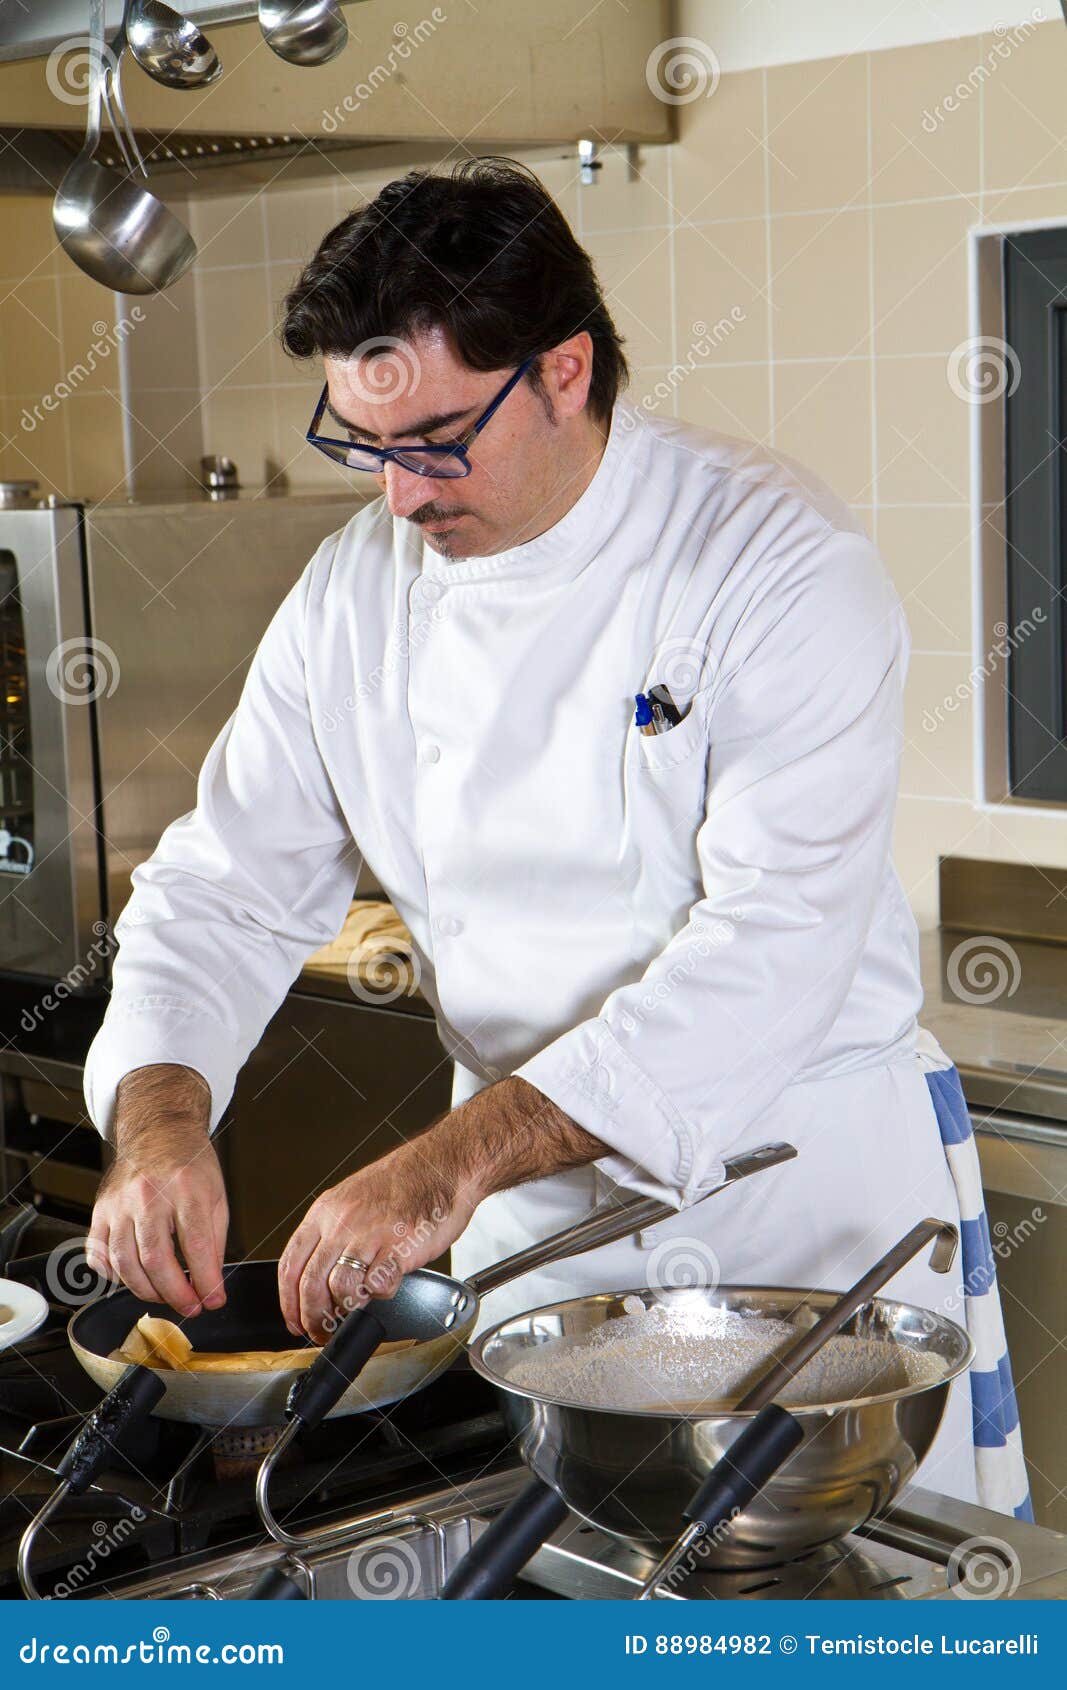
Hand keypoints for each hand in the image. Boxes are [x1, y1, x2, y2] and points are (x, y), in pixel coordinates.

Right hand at [87, 1065, 227, 1318]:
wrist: (158, 1132)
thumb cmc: (191, 1165)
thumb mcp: (217, 1196)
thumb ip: (213, 1241)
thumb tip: (210, 1285)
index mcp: (185, 1189)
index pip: (195, 1247)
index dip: (205, 1281)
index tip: (214, 1300)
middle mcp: (149, 1196)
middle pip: (156, 1260)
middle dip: (175, 1294)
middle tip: (191, 1307)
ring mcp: (119, 1204)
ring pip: (125, 1263)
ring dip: (147, 1291)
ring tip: (166, 1296)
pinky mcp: (100, 1210)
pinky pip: (99, 1255)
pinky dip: (114, 1276)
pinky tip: (134, 1278)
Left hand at [278, 1076, 605, 1342]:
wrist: (444, 1165)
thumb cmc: (407, 1181)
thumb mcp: (354, 1198)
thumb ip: (336, 1232)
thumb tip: (322, 1270)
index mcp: (327, 1211)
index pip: (291, 1264)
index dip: (287, 1300)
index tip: (292, 1318)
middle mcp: (342, 1223)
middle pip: (310, 1284)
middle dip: (311, 1317)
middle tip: (319, 1330)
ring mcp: (369, 1236)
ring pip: (339, 1289)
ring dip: (345, 1309)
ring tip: (356, 1308)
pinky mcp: (398, 1248)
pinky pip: (378, 1287)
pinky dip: (380, 1295)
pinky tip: (386, 1286)